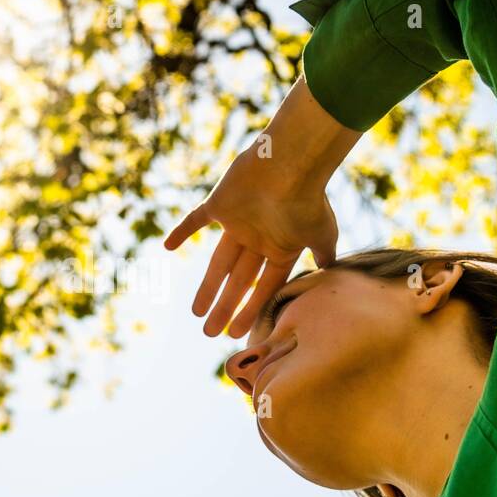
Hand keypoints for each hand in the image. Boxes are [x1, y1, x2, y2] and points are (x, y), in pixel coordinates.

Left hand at [163, 77, 362, 336]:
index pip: (263, 287)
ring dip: (207, 288)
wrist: (290, 162)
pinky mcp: (219, 204)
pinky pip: (195, 220)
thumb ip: (323, 255)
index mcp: (281, 248)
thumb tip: (329, 273)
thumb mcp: (323, 234)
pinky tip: (167, 247)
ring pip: (217, 263)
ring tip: (196, 314)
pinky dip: (181, 231)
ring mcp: (238, 222)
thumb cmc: (308, 199)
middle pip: (237, 282)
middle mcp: (258, 238)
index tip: (237, 333)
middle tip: (209, 333)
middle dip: (224, 308)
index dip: (250, 311)